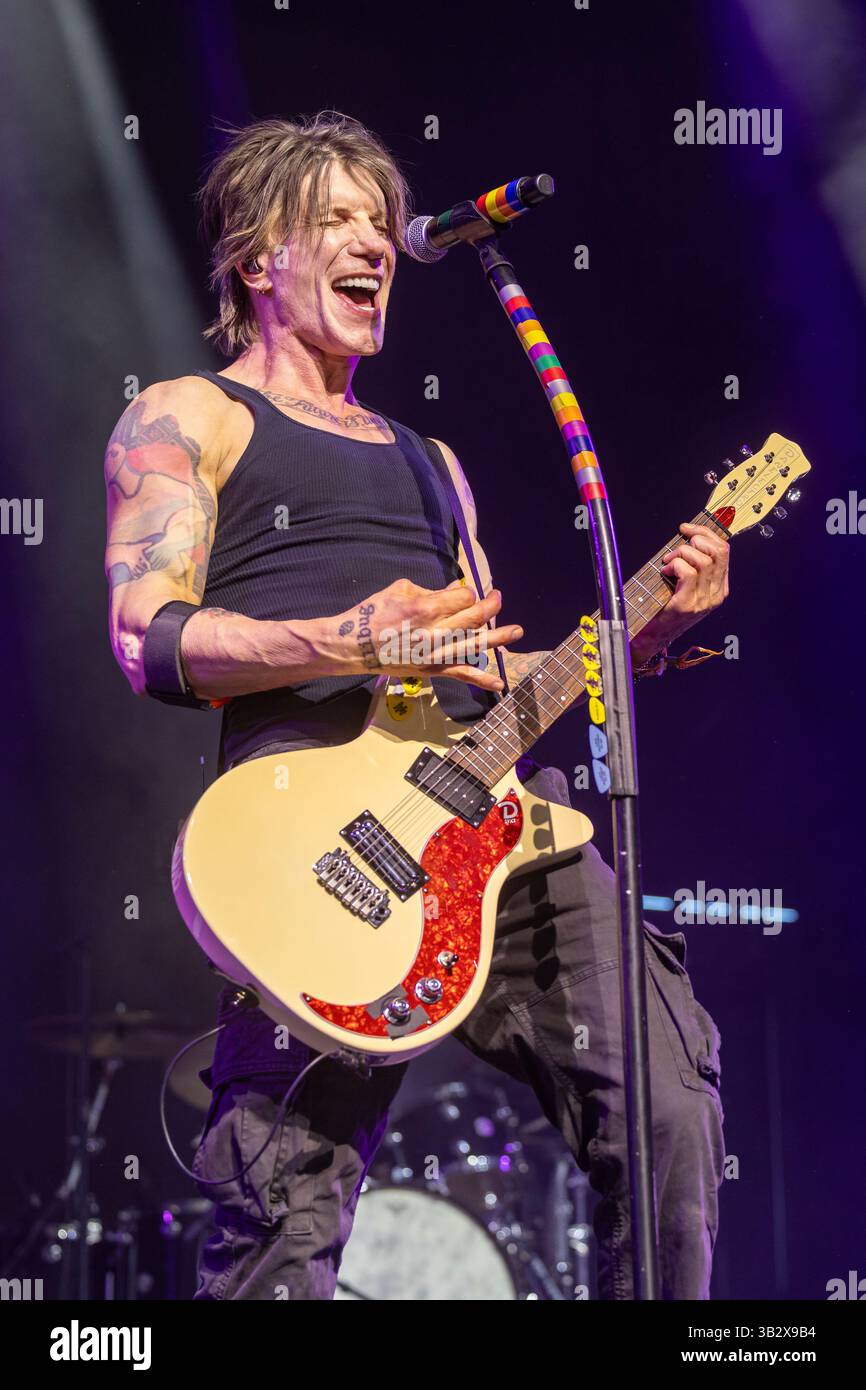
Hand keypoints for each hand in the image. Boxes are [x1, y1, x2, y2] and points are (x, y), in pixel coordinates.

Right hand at [331, 577, 522, 690]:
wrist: (353, 646)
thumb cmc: (373, 613)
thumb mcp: (400, 590)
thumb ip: (430, 590)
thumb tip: (454, 589)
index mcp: (426, 608)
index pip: (463, 597)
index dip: (468, 592)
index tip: (463, 593)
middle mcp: (435, 632)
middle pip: (475, 617)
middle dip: (490, 605)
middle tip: (497, 598)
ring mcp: (435, 654)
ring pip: (476, 644)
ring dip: (499, 637)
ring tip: (517, 630)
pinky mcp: (432, 670)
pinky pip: (461, 675)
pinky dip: (482, 680)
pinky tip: (500, 684)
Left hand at [631, 522, 729, 664]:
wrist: (654, 638)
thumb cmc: (666, 607)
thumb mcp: (686, 584)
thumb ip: (693, 565)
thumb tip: (689, 537)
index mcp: (719, 588)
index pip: (724, 550)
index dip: (706, 533)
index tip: (687, 528)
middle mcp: (716, 594)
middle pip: (718, 551)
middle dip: (696, 539)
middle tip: (677, 547)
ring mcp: (704, 601)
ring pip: (703, 560)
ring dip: (681, 554)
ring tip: (668, 562)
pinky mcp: (687, 605)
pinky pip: (688, 573)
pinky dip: (675, 566)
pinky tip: (665, 571)